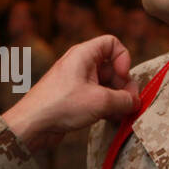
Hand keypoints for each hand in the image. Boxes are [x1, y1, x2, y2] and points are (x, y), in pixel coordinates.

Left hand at [2, 35, 139, 151]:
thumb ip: (124, 100)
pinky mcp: (74, 99)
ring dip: (117, 98)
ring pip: (106, 85)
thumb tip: (135, 102)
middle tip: (129, 102)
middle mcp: (80, 65)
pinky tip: (113, 120)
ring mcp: (77, 82)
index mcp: (83, 54)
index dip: (123, 58)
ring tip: (123, 114)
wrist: (32, 125)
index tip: (122, 76)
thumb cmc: (59, 105)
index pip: (111, 43)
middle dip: (123, 84)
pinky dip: (107, 106)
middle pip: (112, 67)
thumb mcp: (100, 101)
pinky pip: (97, 98)